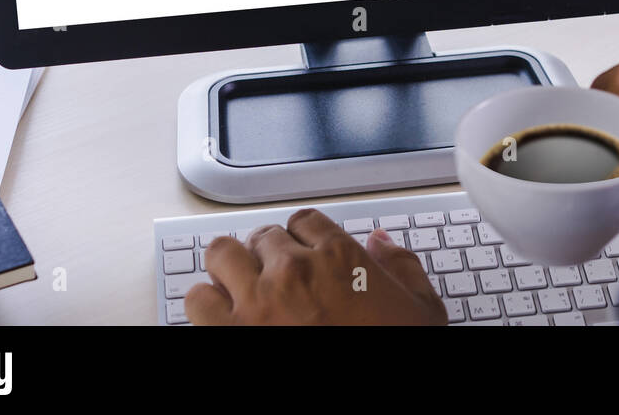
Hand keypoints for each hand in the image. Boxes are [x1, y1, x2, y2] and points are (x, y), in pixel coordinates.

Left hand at [184, 209, 446, 325]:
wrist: (370, 400)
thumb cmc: (397, 347)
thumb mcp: (421, 307)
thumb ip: (401, 266)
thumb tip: (380, 242)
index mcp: (340, 256)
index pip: (303, 222)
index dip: (299, 239)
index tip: (300, 254)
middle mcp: (295, 269)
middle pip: (262, 235)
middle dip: (265, 254)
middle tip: (271, 276)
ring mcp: (258, 300)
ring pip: (222, 254)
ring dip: (228, 269)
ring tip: (237, 288)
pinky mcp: (229, 332)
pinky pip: (197, 298)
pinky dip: (205, 303)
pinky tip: (219, 316)